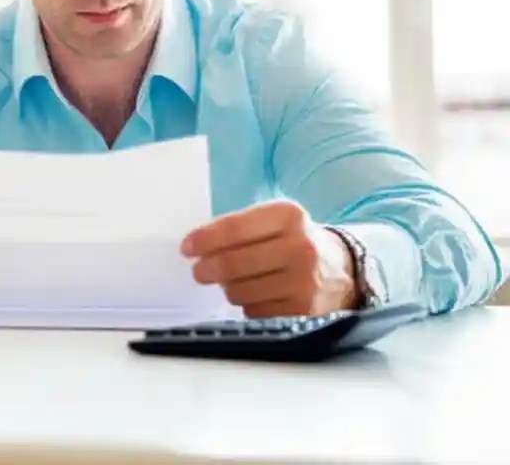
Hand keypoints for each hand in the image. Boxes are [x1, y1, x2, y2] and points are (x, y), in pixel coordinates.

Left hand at [180, 200, 357, 317]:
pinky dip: (248, 305)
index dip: (204, 240)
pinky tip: (259, 295)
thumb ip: (237, 228)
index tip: (187, 248)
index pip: (234, 228)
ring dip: (229, 288)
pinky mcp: (302, 312)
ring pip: (239, 291)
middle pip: (232, 263)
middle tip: (199, 271)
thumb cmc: (294, 241)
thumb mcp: (274, 221)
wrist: (341, 271)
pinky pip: (253, 312)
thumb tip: (195, 247)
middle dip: (207, 269)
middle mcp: (301, 248)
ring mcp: (303, 282)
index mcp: (289, 216)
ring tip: (238, 281)